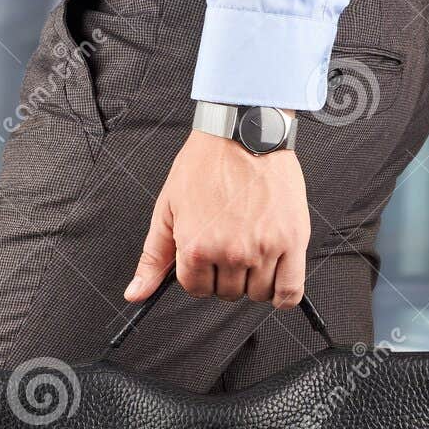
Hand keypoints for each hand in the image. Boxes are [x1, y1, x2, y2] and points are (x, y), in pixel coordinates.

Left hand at [124, 125, 310, 307]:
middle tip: (231, 248)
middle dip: (227, 276)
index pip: (197, 289)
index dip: (201, 275)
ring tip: (253, 252)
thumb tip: (135, 294)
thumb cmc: (206, 163)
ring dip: (255, 282)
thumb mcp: (168, 209)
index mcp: (196, 246)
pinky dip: (284, 296)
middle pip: (228, 293)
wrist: (243, 133)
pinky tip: (277, 281)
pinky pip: (290, 291)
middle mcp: (229, 252)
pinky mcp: (292, 241)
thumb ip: (153, 257)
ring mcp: (263, 248)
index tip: (208, 260)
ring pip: (258, 294)